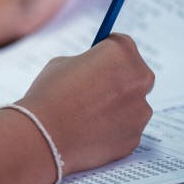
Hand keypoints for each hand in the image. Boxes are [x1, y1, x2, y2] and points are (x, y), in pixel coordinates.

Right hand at [19, 34, 153, 175]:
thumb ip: (87, 63)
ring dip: (118, 105)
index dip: (108, 52)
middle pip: (136, 73)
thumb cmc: (49, 95)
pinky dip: (113, 128)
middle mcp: (138, 80)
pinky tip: (90, 131)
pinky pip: (127, 128)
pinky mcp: (135, 138)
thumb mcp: (62, 64)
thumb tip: (96, 69)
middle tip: (96, 87)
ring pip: (133, 104)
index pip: (123, 44)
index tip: (100, 59)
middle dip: (120, 78)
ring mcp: (140, 112)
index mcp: (120, 53)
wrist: (43, 137)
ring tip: (87, 114)